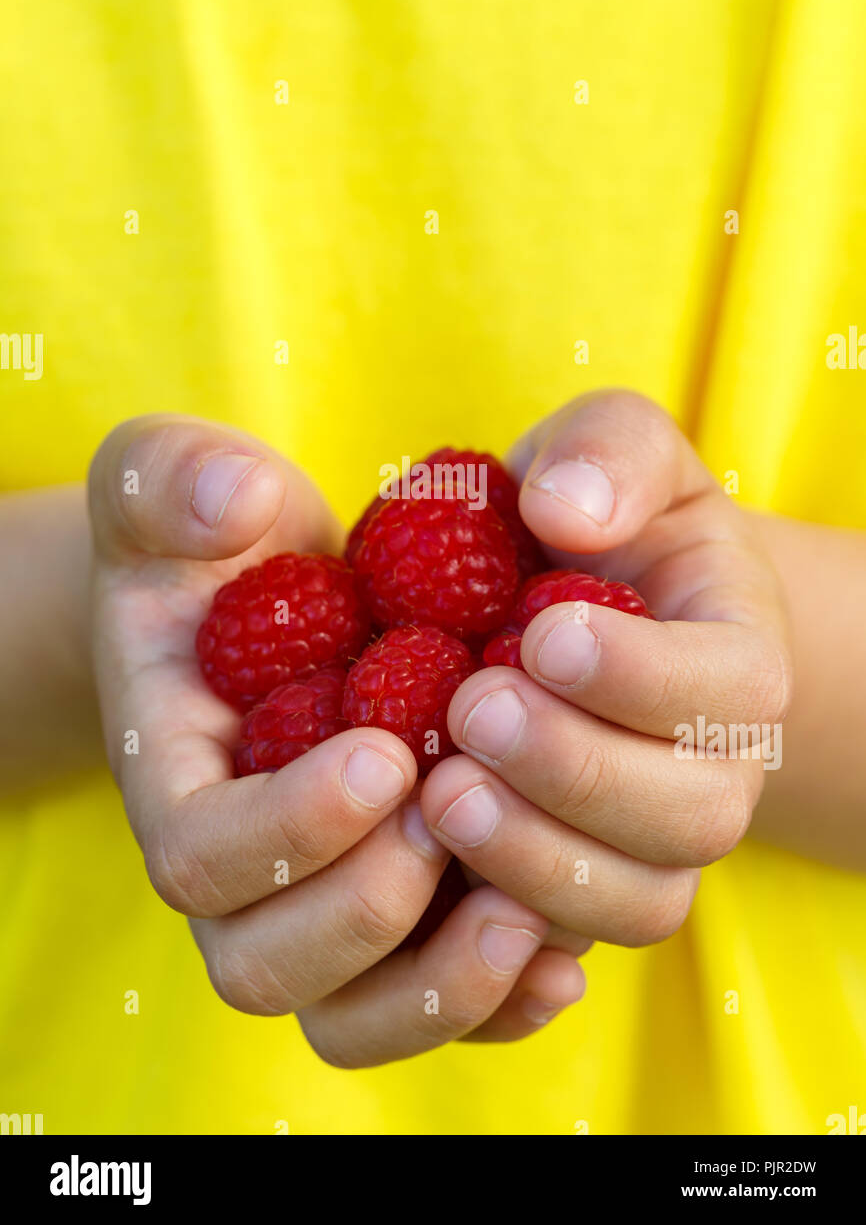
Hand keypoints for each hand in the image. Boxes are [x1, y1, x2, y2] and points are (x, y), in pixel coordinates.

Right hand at [88, 414, 586, 1066]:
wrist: (268, 582)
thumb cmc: (215, 530)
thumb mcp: (175, 475)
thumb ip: (181, 476)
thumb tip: (236, 503)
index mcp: (175, 771)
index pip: (198, 857)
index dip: (288, 828)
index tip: (385, 751)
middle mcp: (241, 863)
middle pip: (267, 967)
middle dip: (366, 911)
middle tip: (452, 811)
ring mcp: (321, 896)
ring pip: (354, 1017)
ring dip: (441, 984)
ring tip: (523, 910)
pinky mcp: (402, 910)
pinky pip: (433, 1009)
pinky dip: (497, 1004)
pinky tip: (558, 949)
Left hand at [421, 390, 792, 946]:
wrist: (581, 606)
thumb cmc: (602, 522)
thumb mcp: (616, 452)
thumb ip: (608, 457)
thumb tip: (566, 510)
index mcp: (739, 663)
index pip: (729, 691)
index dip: (641, 675)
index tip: (540, 634)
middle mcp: (715, 772)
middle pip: (690, 818)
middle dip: (579, 773)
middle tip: (472, 713)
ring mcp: (649, 847)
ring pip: (634, 903)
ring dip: (536, 860)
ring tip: (438, 793)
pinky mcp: (578, 893)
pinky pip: (559, 950)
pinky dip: (499, 938)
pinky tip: (430, 883)